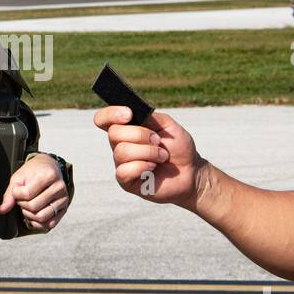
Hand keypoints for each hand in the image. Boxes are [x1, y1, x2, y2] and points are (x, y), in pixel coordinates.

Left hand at [0, 153, 68, 230]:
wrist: (50, 167)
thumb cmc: (33, 172)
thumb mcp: (18, 178)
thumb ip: (10, 195)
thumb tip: (1, 210)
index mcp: (49, 175)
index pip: (27, 194)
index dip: (16, 194)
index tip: (17, 189)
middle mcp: (59, 187)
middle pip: (33, 207)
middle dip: (22, 205)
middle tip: (22, 198)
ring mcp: (64, 199)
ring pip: (41, 217)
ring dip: (29, 215)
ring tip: (27, 206)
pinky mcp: (65, 208)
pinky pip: (50, 224)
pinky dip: (38, 223)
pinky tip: (34, 214)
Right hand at [92, 107, 212, 209]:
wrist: (190, 171)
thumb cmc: (178, 147)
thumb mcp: (167, 124)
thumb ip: (148, 116)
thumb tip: (130, 112)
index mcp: (126, 129)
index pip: (103, 119)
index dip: (111, 114)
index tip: (129, 114)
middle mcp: (119, 145)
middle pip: (114, 133)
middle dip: (140, 134)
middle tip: (158, 141)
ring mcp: (121, 164)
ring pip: (122, 151)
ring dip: (148, 151)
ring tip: (162, 156)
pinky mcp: (126, 181)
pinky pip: (123, 171)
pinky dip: (142, 166)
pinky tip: (153, 167)